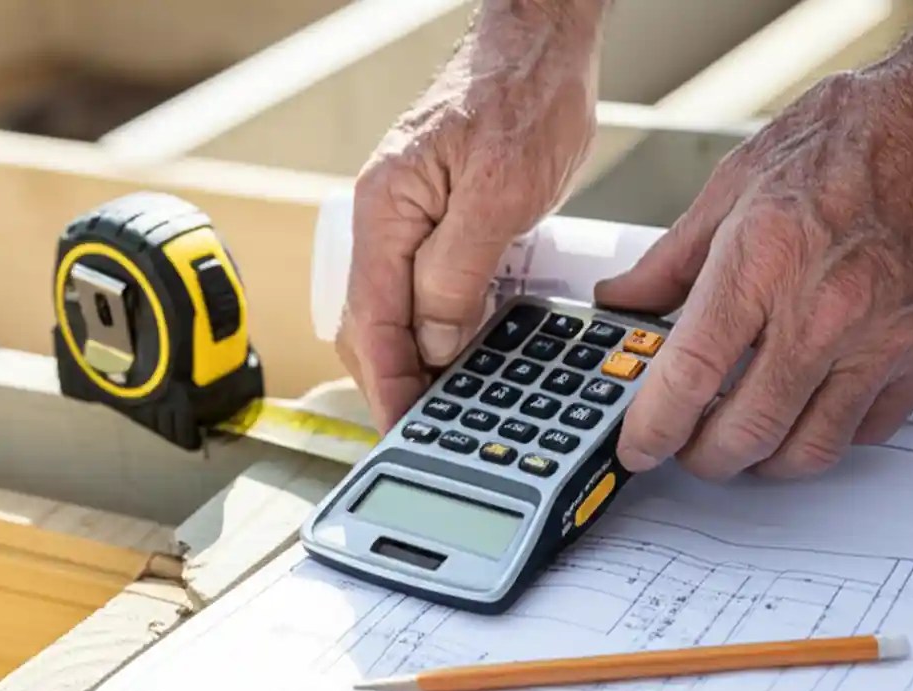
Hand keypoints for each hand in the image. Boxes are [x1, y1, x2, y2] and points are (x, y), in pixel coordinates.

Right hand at [336, 0, 606, 429]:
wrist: (540, 41)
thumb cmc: (521, 93)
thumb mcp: (501, 190)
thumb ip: (457, 270)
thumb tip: (432, 339)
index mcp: (386, 211)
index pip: (372, 319)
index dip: (390, 382)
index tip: (407, 428)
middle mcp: (387, 219)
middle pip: (374, 323)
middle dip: (398, 379)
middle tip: (434, 428)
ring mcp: (410, 220)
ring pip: (399, 310)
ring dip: (420, 358)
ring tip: (452, 402)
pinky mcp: (440, 219)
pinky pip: (427, 287)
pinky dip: (442, 327)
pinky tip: (467, 350)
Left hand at [596, 55, 912, 480]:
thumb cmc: (856, 136)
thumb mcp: (736, 183)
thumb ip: (671, 258)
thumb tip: (624, 300)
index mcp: (763, 262)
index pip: (691, 375)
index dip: (652, 426)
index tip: (636, 444)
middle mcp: (824, 311)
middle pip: (746, 431)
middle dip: (700, 456)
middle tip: (682, 443)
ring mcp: (881, 340)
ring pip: (808, 449)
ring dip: (761, 460)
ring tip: (737, 437)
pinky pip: (866, 430)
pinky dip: (824, 434)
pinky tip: (802, 408)